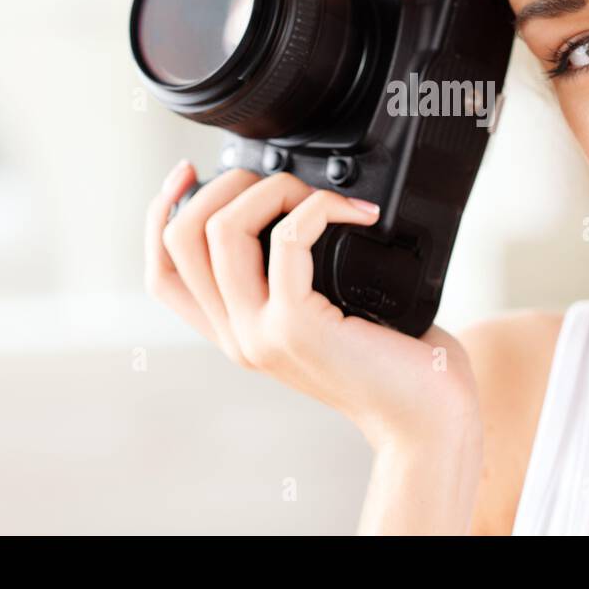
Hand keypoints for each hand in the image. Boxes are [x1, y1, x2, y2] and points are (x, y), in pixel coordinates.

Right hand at [144, 159, 480, 450]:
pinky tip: (356, 213)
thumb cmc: (394, 360)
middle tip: (284, 180)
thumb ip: (295, 276)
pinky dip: (319, 208)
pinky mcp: (296, 327)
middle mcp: (237, 336)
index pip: (161, 271)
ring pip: (223, 230)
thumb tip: (295, 201)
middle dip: (226, 184)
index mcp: (237, 331)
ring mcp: (260, 334)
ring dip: (273, 189)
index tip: (188, 172)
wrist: (428, 416)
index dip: (161, 212)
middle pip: (182, 238)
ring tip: (321, 196)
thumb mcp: (326, 313)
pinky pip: (286, 239)